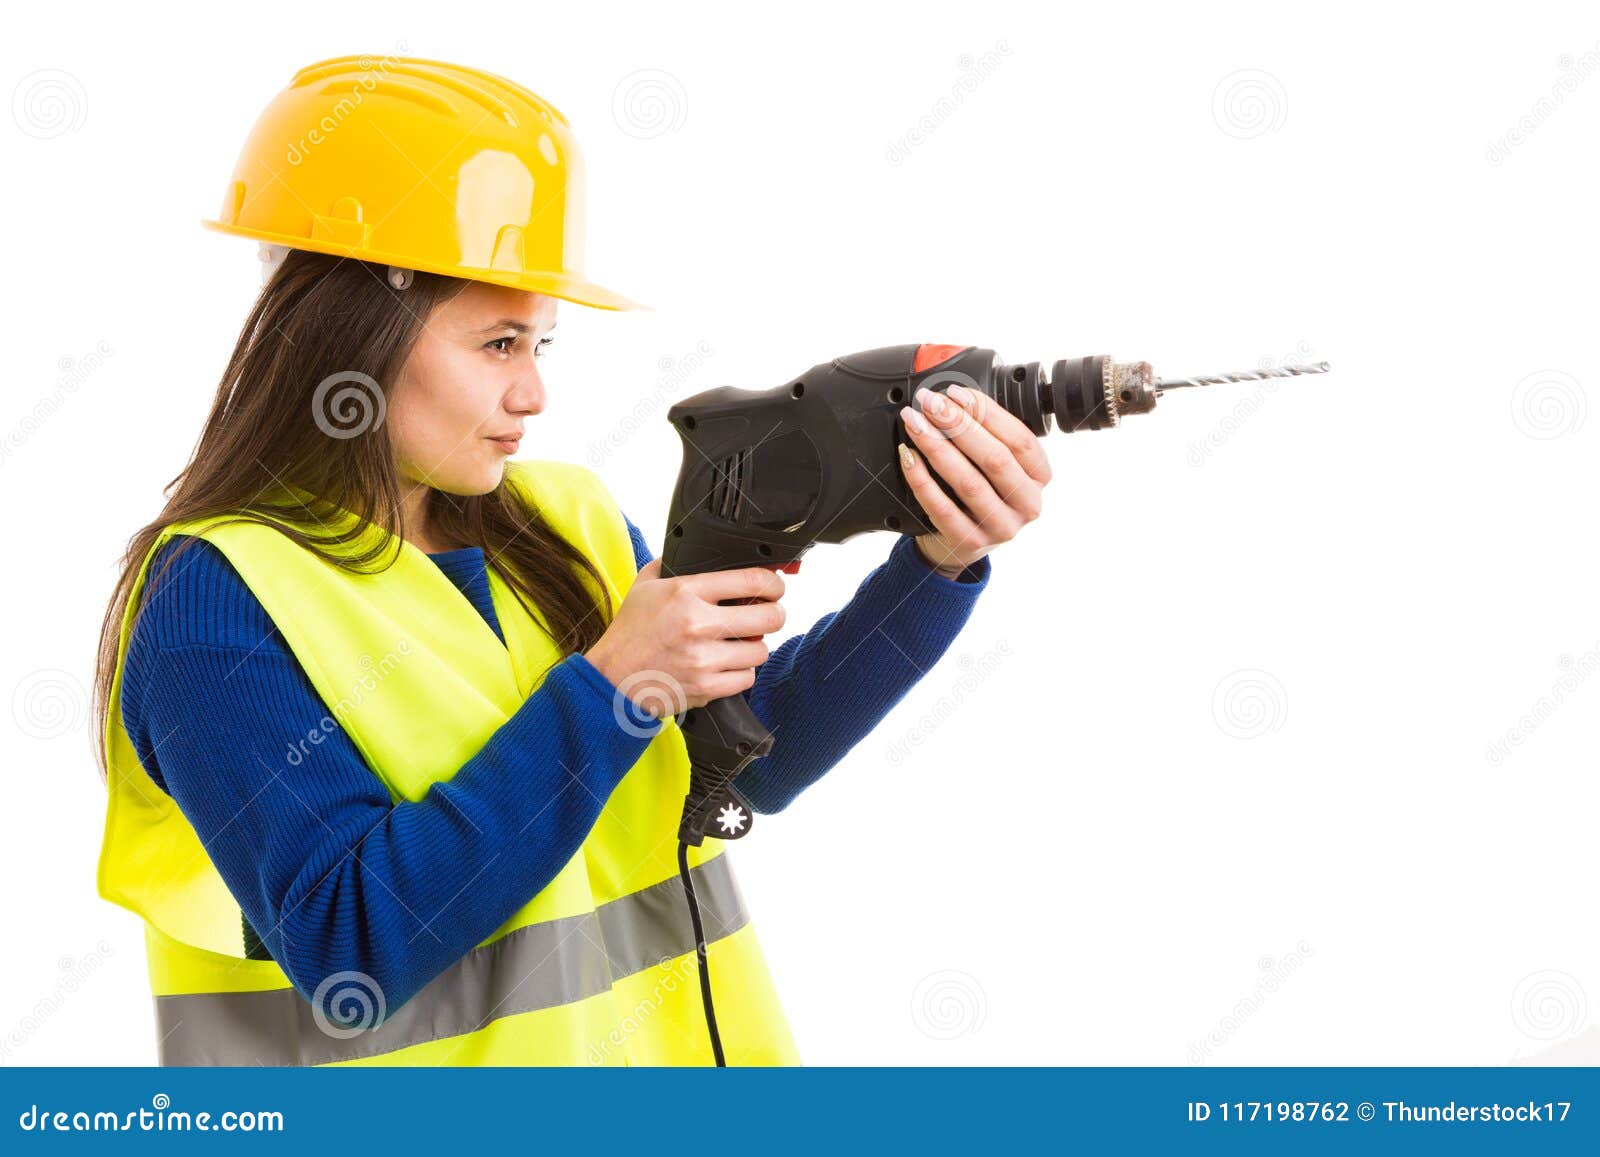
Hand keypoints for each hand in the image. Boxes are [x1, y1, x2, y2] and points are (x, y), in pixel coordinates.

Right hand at [583, 559, 786, 716]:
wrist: (611, 679)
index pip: (751, 580)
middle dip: (775, 613)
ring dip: (755, 645)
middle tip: (769, 613)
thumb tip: (703, 550)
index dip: (774, 582)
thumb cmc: (630, 632)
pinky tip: (728, 664)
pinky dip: (742, 671)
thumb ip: (674, 564)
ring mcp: (703, 659)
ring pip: (761, 650)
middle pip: (769, 617)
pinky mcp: (706, 688)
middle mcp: (697, 624)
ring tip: (742, 642)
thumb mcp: (645, 585)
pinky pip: (747, 678)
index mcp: (685, 592)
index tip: (775, 586)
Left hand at [897, 383, 1051, 577]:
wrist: (958, 544)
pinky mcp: (970, 542)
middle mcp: (1026, 504)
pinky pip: (942, 508)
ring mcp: (1000, 527)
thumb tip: (953, 399)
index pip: (1020, 439)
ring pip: (968, 482)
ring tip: (915, 423)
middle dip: (958, 425)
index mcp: (1038, 478)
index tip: (956, 393)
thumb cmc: (977, 495)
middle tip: (931, 403)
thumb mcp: (993, 466)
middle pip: (995, 458)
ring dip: (938, 446)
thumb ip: (985, 434)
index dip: (987, 412)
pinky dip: (922, 479)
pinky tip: (909, 456)